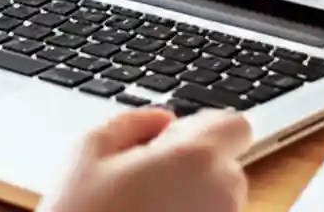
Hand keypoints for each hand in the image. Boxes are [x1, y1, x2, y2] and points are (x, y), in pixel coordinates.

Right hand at [39, 107, 252, 211]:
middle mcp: (221, 195)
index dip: (202, 129)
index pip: (235, 126)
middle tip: (142, 178)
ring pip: (216, 200)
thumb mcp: (89, 151)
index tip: (172, 140)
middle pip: (224, 165)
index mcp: (195, 158)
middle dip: (191, 165)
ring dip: (189, 197)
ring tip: (140, 208)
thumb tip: (159, 120)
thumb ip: (134, 122)